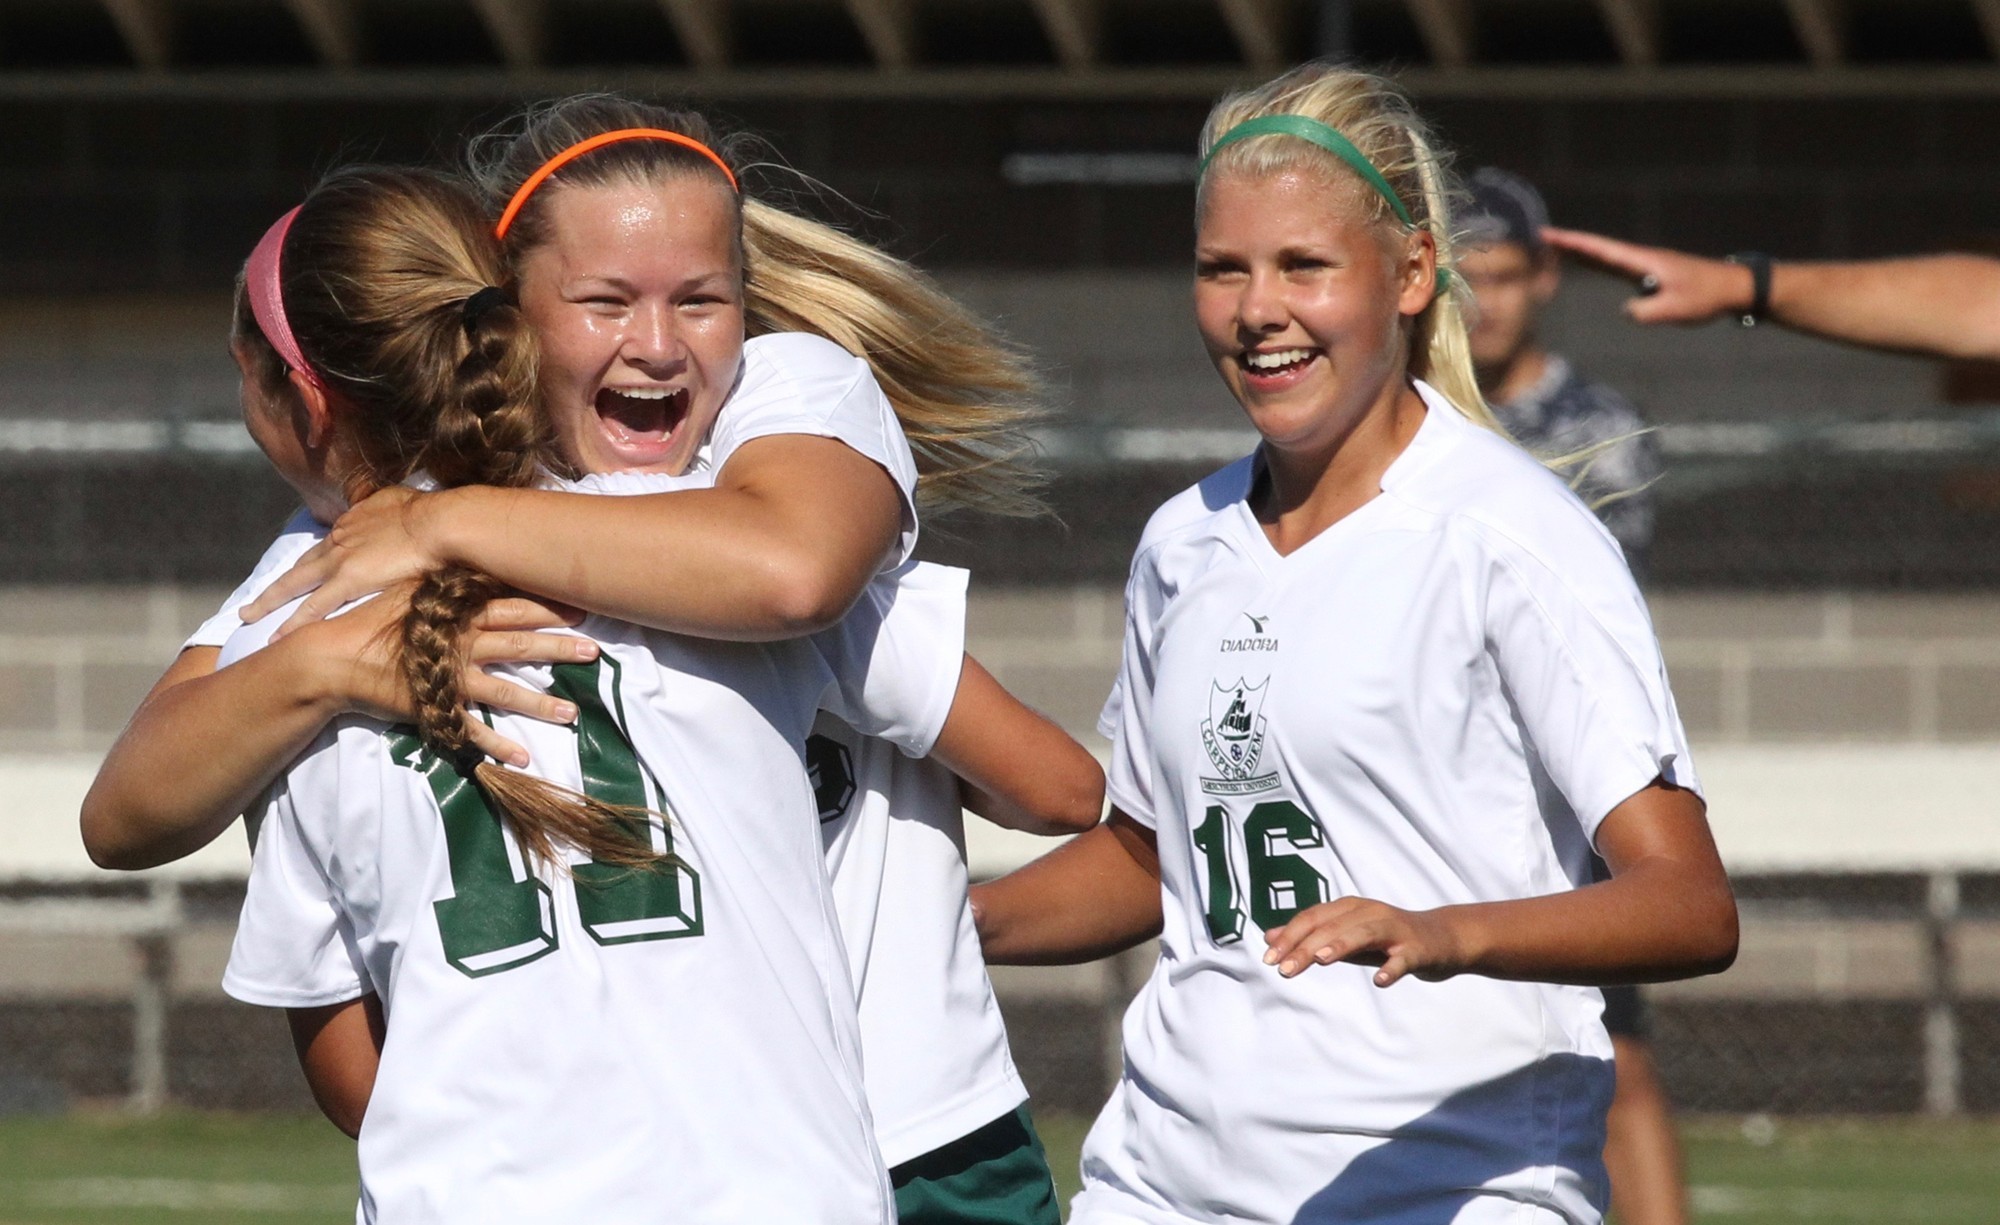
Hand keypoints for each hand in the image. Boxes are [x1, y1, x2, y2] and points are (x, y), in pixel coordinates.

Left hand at [245, 486, 453, 638]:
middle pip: (299, 567)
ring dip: (270, 602)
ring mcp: (338, 562)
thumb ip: (388, 513)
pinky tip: (278, 635)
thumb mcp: (400, 503)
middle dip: (276, 585)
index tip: (302, 575)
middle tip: (254, 602)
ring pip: (294, 585)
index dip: (311, 564)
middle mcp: (337, 542)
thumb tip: (393, 516)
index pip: (325, 548)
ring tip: (250, 618)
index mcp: (351, 525)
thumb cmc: (428, 513)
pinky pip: (313, 606)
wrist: (434, 523)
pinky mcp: (347, 581)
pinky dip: (294, 621)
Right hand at [295, 583, 596, 766]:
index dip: (548, 606)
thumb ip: (445, 583)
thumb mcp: (409, 589)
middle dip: (560, 649)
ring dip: (541, 705)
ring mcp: (452, 679)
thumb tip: (476, 562)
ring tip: (572, 714)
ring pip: (506, 693)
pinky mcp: (436, 708)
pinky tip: (524, 758)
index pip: (512, 606)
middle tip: (595, 652)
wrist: (331, 658)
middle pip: (521, 645)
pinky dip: (498, 747)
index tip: (582, 607)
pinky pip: (472, 731)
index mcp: (458, 613)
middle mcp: (462, 645)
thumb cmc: (370, 618)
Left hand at [1260, 897, 1470, 986]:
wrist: (1441, 939)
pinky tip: (1381, 980)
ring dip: (1342, 944)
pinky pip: (1404, 958)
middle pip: (1333, 926)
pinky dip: (1392, 967)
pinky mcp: (1417, 948)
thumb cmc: (1387, 939)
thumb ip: (1310, 937)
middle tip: (1284, 969)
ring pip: (1365, 932)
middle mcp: (1370, 913)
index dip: (1289, 937)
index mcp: (1350, 908)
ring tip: (1321, 960)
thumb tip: (1270, 937)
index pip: (1313, 919)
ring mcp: (1395, 929)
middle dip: (1306, 946)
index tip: (1268, 959)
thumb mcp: (1345, 936)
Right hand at [1541, 226, 1753, 326]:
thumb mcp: (1675, 309)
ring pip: (1604, 256)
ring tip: (1553, 247)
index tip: (1550, 235)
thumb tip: (1625, 310)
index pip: (1602, 251)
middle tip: (1541, 236)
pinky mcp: (1648, 273)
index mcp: (1644, 262)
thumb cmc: (1706, 297)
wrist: (1732, 286)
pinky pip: (1614, 265)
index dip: (1574, 243)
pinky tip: (1586, 262)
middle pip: (1598, 249)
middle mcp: (1640, 259)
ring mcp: (1644, 265)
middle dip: (1569, 243)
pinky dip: (1595, 261)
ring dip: (1579, 251)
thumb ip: (1646, 312)